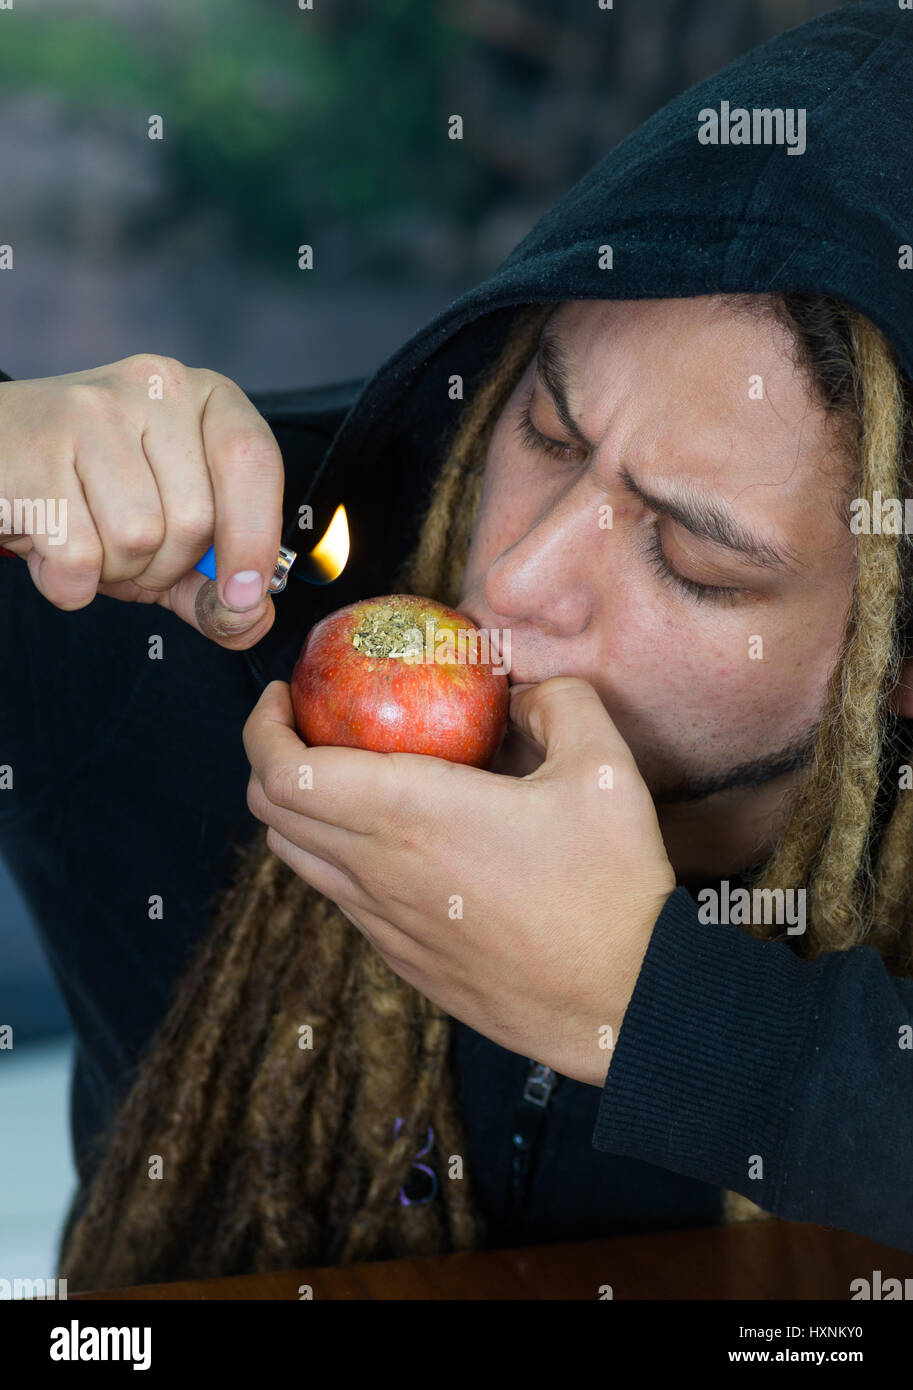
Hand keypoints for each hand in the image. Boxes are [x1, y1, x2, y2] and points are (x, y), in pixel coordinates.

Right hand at [0, 356, 283, 647]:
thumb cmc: (94, 494)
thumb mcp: (168, 535)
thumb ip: (214, 580)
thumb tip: (250, 618)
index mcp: (205, 397)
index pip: (252, 461)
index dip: (255, 539)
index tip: (244, 596)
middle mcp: (154, 387)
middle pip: (194, 519)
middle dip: (164, 569)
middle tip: (126, 552)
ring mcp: (90, 408)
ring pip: (138, 538)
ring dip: (112, 573)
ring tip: (84, 539)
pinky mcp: (35, 448)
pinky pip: (78, 556)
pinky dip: (67, 582)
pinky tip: (49, 548)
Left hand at [243, 674, 676, 1086]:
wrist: (621, 1002)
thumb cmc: (609, 885)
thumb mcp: (604, 768)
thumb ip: (558, 703)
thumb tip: (519, 693)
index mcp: (408, 814)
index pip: (282, 772)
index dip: (262, 727)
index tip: (285, 695)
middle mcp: (377, 870)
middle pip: (271, 813)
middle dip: (270, 758)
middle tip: (310, 725)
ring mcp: (384, 922)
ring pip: (298, 859)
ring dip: (298, 810)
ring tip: (343, 778)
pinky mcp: (402, 958)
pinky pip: (342, 896)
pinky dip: (338, 855)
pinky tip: (393, 839)